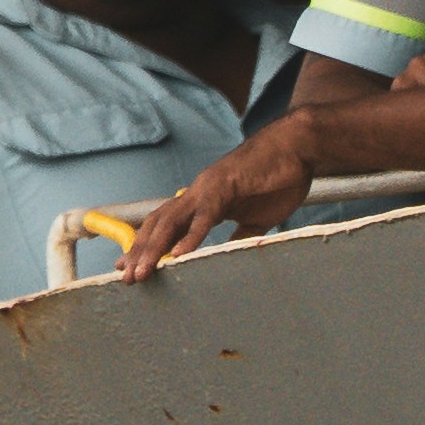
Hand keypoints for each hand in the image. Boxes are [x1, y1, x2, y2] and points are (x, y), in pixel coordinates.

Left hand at [115, 123, 322, 276]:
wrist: (297, 146)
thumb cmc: (279, 178)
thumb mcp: (256, 218)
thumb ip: (239, 235)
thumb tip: (231, 253)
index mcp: (203, 201)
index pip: (165, 225)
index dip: (145, 245)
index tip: (130, 267)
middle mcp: (198, 193)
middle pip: (159, 224)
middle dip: (140, 251)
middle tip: (126, 277)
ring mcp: (209, 189)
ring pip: (172, 220)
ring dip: (155, 247)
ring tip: (142, 272)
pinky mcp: (227, 187)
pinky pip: (204, 215)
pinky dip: (191, 236)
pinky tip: (179, 255)